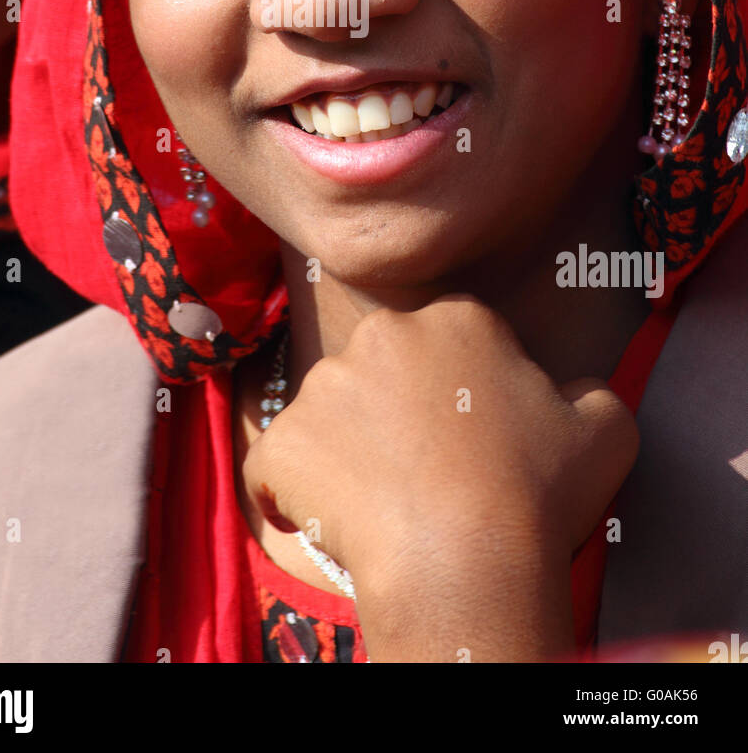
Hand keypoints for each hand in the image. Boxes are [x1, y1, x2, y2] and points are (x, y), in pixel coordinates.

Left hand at [243, 294, 638, 660]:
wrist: (468, 564)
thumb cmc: (539, 496)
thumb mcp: (606, 430)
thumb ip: (588, 391)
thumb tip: (571, 392)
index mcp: (457, 319)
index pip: (450, 341)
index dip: (460, 390)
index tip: (470, 437)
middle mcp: (383, 333)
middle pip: (385, 367)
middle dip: (397, 410)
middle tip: (425, 472)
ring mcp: (324, 385)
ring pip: (331, 412)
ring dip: (347, 449)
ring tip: (383, 506)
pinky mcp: (283, 439)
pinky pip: (276, 463)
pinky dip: (291, 492)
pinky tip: (326, 524)